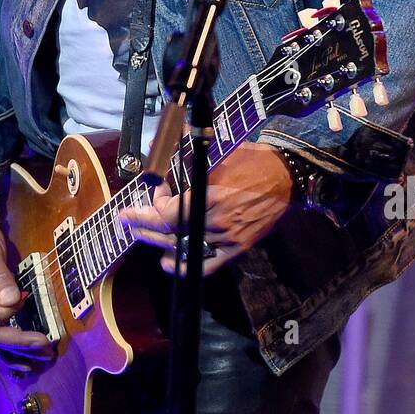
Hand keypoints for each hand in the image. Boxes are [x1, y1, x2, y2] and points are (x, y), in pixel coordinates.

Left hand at [118, 141, 294, 274]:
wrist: (287, 177)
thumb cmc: (254, 161)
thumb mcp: (222, 153)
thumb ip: (193, 156)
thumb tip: (170, 147)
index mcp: (211, 196)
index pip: (169, 212)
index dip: (154, 204)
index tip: (153, 190)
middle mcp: (217, 221)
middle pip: (170, 231)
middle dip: (144, 224)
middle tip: (127, 218)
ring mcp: (228, 238)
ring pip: (184, 246)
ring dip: (159, 240)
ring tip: (142, 233)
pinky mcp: (237, 248)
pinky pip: (207, 264)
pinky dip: (185, 266)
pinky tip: (167, 262)